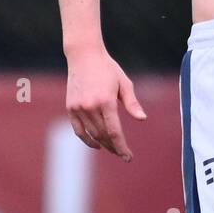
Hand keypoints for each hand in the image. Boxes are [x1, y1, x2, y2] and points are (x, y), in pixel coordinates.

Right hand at [65, 44, 146, 160]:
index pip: (114, 132)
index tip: (128, 157)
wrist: (84, 55)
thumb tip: (142, 119)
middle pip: (103, 135)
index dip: (122, 147)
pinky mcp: (70, 107)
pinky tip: (96, 145)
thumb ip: (132, 103)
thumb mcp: (124, 83)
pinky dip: (86, 140)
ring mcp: (78, 107)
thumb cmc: (108, 68)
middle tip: (123, 154)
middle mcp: (91, 106)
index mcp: (106, 101)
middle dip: (114, 147)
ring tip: (112, 149)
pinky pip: (78, 130)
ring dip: (103, 144)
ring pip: (92, 134)